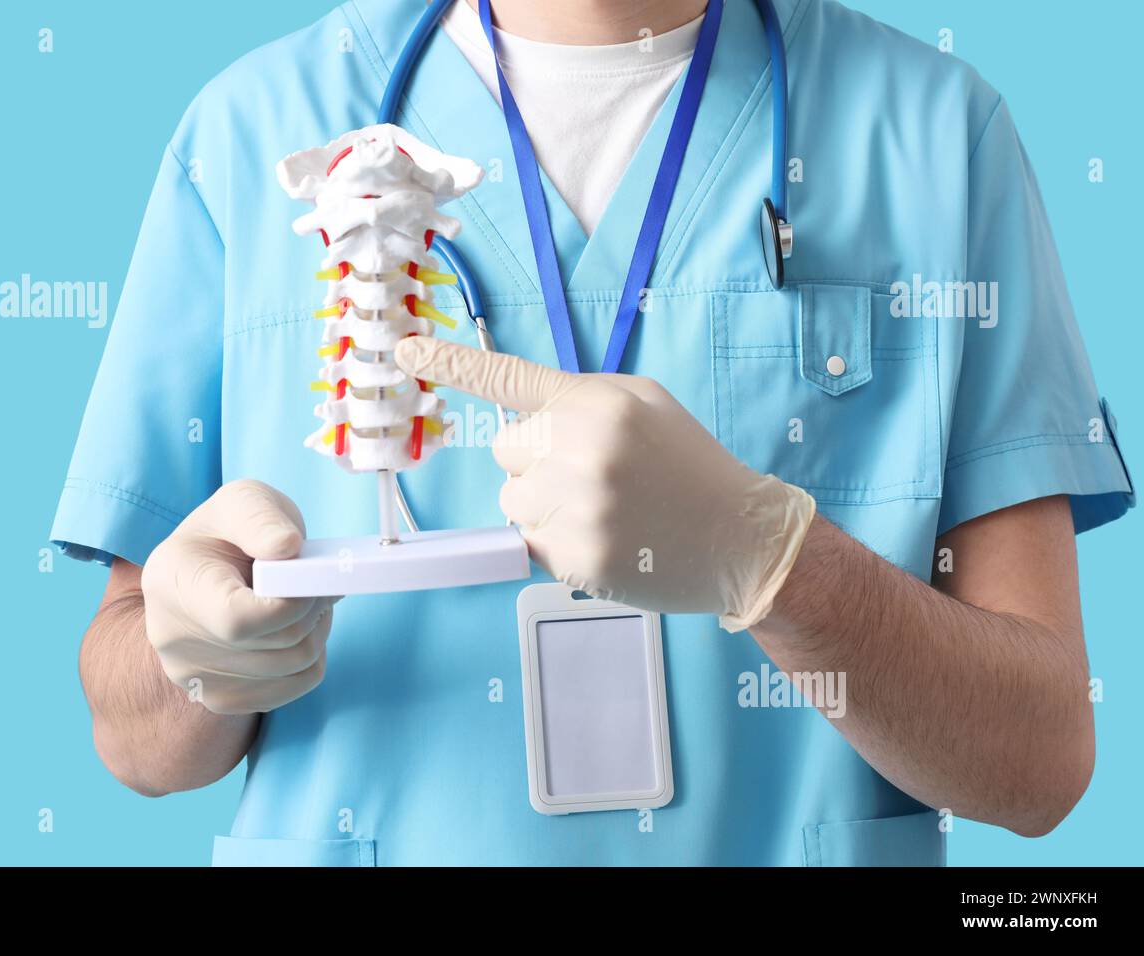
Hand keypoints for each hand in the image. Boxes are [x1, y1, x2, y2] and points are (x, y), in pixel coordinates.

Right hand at [142, 479, 335, 713]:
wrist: (204, 574)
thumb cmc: (226, 535)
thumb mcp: (241, 502)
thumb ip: (261, 518)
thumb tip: (287, 547)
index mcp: (171, 583)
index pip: (237, 620)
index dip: (289, 604)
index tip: (308, 575)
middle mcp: (172, 639)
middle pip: (275, 645)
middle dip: (313, 608)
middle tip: (319, 580)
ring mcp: (194, 677)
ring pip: (292, 667)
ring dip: (317, 629)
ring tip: (307, 598)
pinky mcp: (221, 699)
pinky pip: (295, 687)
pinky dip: (311, 656)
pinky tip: (296, 626)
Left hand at [394, 337, 814, 628]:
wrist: (739, 535)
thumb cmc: (686, 463)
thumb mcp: (642, 403)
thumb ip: (578, 399)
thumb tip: (520, 413)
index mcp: (595, 403)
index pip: (509, 378)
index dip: (451, 362)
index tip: (404, 349)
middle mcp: (579, 450)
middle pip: (504, 451)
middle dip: (536, 461)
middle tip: (593, 474)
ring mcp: (576, 508)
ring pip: (510, 500)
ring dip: (541, 505)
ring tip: (601, 508)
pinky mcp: (574, 558)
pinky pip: (528, 543)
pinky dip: (557, 542)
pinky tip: (605, 537)